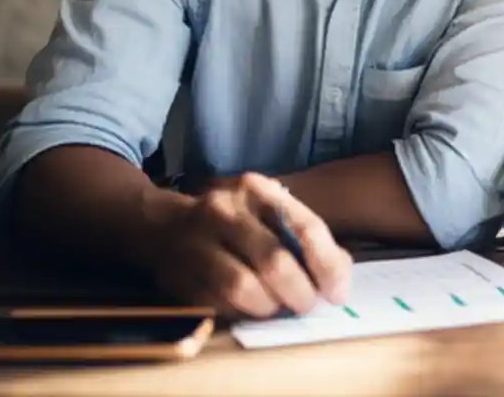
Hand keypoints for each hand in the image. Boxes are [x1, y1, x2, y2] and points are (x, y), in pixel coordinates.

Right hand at [141, 173, 351, 317]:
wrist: (166, 226)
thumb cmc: (238, 224)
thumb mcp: (272, 216)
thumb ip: (309, 241)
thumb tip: (337, 280)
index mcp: (258, 191)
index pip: (305, 227)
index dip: (327, 265)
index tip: (337, 293)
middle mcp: (225, 211)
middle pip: (275, 262)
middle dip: (299, 293)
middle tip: (306, 305)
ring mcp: (197, 244)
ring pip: (244, 288)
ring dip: (269, 307)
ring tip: (276, 306)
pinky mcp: (178, 276)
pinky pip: (220, 305)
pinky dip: (242, 313)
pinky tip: (248, 306)